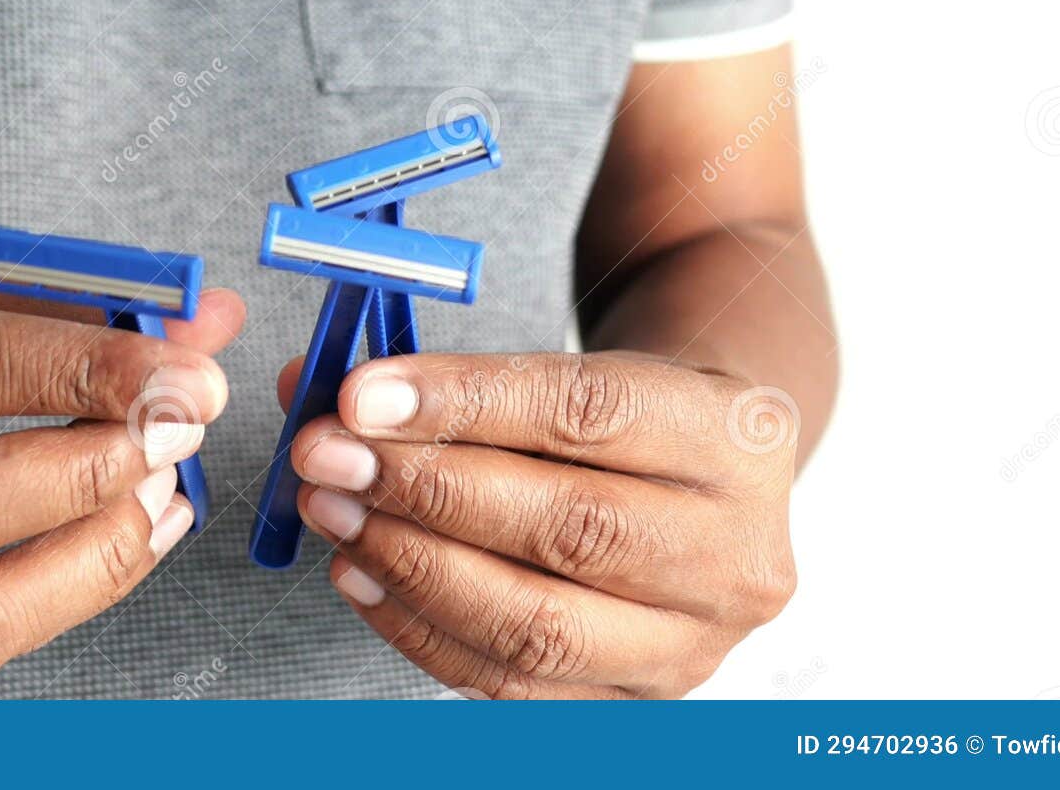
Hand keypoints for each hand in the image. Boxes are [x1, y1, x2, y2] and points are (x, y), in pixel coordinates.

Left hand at [280, 350, 797, 697]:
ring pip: (537, 626)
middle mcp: (735, 551)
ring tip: (335, 514)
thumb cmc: (624, 416)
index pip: (590, 415)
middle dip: (425, 492)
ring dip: (411, 567)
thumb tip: (322, 390)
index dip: (464, 404)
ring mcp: (693, 643)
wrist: (702, 481)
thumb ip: (454, 375)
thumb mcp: (572, 361)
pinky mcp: (635, 698)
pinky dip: (419, 629)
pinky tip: (362, 572)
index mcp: (736, 436)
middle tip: (328, 457)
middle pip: (570, 530)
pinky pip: (510, 685)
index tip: (361, 396)